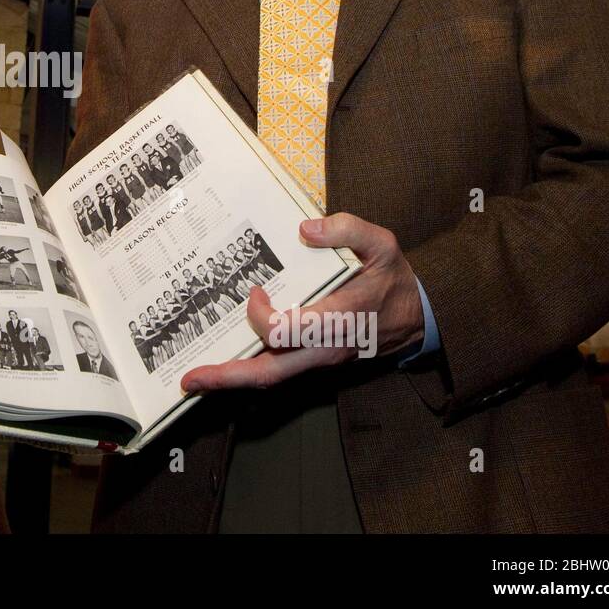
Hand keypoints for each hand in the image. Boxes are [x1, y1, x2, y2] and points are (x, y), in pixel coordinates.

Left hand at [181, 213, 423, 391]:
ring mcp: (318, 359)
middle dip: (228, 378)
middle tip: (190, 379)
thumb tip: (306, 229)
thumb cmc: (393, 278)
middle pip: (271, 373)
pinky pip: (278, 370)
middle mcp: (324, 348)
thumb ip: (348, 229)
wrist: (419, 317)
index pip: (289, 332)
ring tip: (194, 378)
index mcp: (339, 319)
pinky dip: (248, 370)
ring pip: (272, 378)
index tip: (255, 290)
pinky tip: (224, 361)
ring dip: (232, 379)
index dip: (262, 316)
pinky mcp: (313, 361)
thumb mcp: (382, 244)